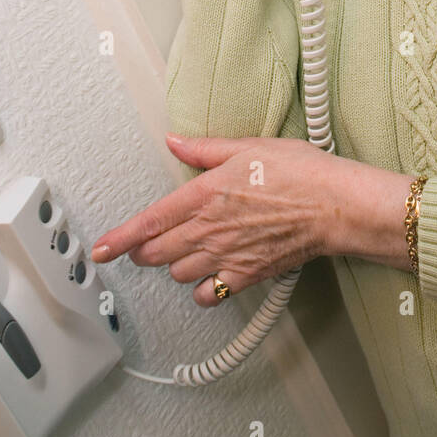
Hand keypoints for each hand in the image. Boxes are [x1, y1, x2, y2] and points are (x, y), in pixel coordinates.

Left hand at [90, 134, 416, 304]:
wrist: (335, 206)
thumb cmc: (300, 172)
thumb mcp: (247, 147)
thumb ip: (204, 149)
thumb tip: (174, 141)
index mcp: (203, 196)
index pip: (147, 223)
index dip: (118, 239)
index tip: (100, 249)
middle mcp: (209, 230)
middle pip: (157, 252)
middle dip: (143, 251)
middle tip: (141, 246)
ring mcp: (227, 256)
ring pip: (179, 274)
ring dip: (173, 266)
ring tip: (180, 254)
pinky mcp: (247, 275)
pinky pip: (210, 295)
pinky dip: (202, 291)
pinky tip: (208, 277)